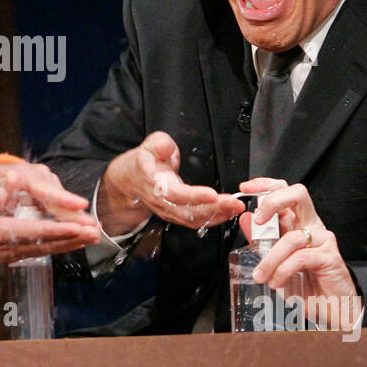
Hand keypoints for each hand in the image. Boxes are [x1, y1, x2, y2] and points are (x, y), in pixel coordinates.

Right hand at [0, 163, 99, 263]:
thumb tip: (3, 193)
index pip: (35, 232)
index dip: (60, 229)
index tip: (80, 226)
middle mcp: (7, 248)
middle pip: (47, 243)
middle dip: (73, 238)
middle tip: (97, 232)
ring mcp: (10, 253)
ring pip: (47, 248)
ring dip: (70, 243)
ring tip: (92, 237)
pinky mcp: (11, 253)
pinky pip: (40, 249)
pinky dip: (59, 245)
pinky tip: (72, 241)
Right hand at [98, 131, 243, 234]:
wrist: (131, 180)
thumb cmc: (144, 162)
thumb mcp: (149, 145)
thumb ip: (160, 144)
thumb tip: (166, 146)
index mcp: (154, 183)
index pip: (174, 193)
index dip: (194, 196)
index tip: (212, 194)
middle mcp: (161, 201)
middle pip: (188, 211)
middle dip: (214, 208)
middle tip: (234, 202)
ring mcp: (169, 211)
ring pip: (193, 219)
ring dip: (217, 215)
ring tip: (235, 207)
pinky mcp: (176, 215)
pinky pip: (195, 222)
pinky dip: (213, 219)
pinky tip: (227, 213)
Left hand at [238, 177, 362, 329]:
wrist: (330, 308)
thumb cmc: (306, 284)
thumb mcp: (276, 260)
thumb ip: (262, 240)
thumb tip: (246, 218)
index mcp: (300, 222)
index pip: (287, 191)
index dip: (267, 185)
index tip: (246, 188)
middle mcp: (313, 225)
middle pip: (298, 195)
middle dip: (274, 201)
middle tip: (259, 220)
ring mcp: (323, 240)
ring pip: (292, 237)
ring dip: (270, 258)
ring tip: (261, 276)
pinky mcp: (329, 257)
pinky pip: (300, 257)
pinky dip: (283, 270)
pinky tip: (277, 282)